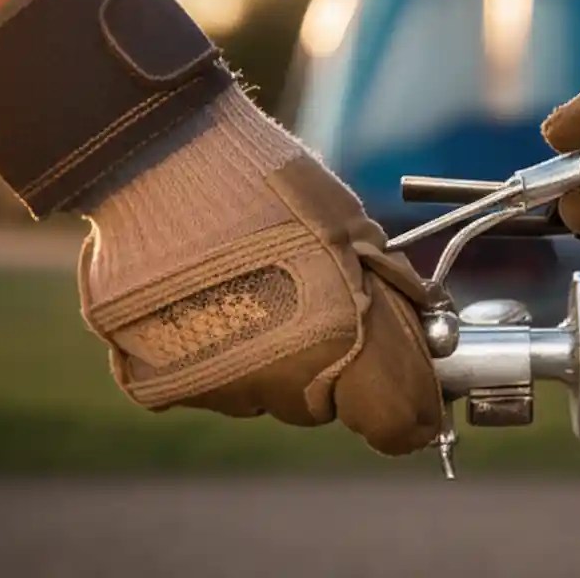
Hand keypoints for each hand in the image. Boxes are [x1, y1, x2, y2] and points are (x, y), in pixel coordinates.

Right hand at [78, 88, 440, 455]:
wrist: (156, 157)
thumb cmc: (268, 184)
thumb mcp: (353, 230)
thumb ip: (388, 300)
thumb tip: (423, 343)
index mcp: (339, 341)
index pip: (396, 422)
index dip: (410, 407)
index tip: (412, 393)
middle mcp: (276, 381)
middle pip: (324, 405)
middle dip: (329, 365)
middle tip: (307, 298)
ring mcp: (212, 386)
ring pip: (262, 391)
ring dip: (265, 354)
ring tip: (245, 283)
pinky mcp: (156, 383)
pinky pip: (205, 380)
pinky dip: (210, 348)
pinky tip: (201, 295)